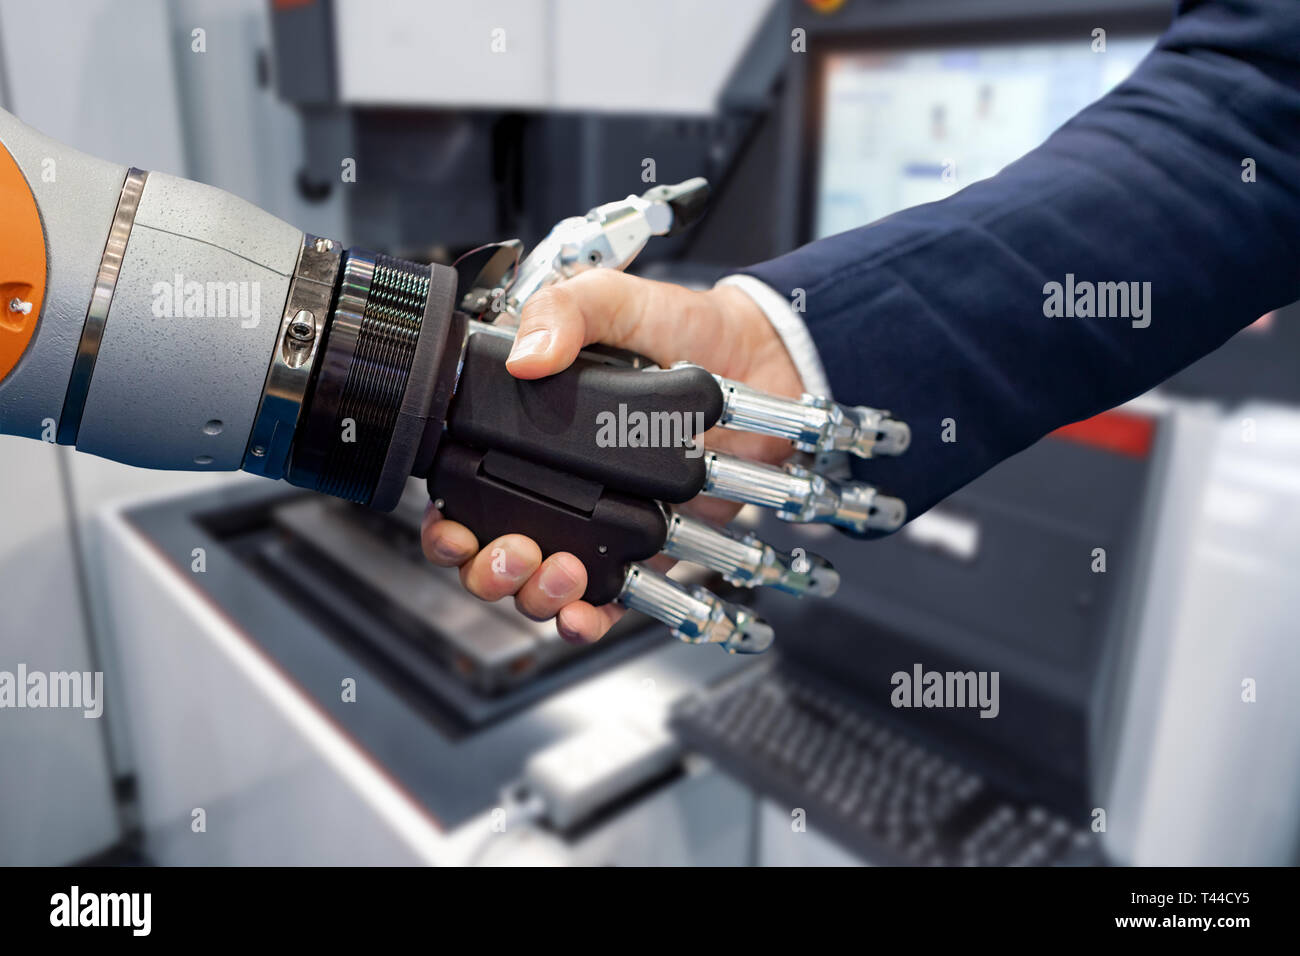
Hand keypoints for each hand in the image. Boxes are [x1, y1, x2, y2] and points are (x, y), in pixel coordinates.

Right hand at [421, 270, 804, 643]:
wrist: (765, 359)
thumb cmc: (685, 327)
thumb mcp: (616, 299)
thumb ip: (567, 311)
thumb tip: (524, 358)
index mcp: (527, 431)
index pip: (461, 489)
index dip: (446, 521)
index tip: (454, 529)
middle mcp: (554, 483)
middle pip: (491, 551)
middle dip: (487, 570)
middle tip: (514, 555)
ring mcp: (598, 520)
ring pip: (540, 582)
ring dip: (536, 595)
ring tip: (561, 574)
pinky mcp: (645, 547)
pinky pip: (607, 599)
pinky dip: (588, 619)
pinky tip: (585, 615)